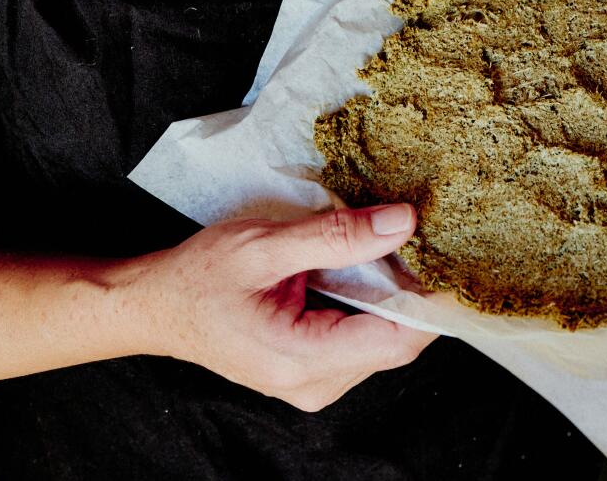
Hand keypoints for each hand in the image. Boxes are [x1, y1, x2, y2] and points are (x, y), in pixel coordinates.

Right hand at [130, 204, 437, 410]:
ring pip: (383, 342)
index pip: (398, 339)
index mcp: (302, 359)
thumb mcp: (266, 244)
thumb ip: (336, 237)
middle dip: (413, 291)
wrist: (156, 306)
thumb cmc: (199, 277)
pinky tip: (364, 269)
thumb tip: (403, 223)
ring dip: (392, 296)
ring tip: (388, 245)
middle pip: (396, 342)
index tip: (450, 254)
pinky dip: (371, 305)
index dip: (431, 299)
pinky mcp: (313, 373)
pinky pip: (362, 341)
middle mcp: (314, 384)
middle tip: (420, 236)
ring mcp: (314, 384)